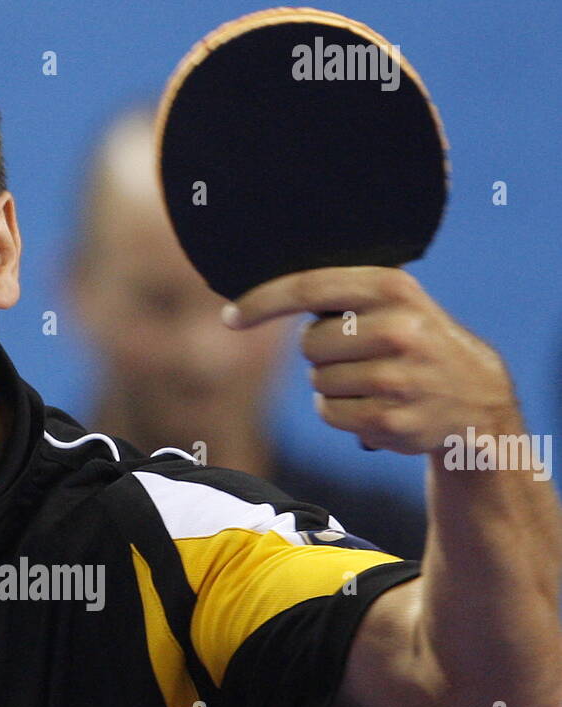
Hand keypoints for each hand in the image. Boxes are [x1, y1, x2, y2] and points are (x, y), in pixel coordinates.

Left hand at [222, 266, 519, 454]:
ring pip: (318, 383)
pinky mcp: (391, 418)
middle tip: (361, 356)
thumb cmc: (416, 344)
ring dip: (334, 387)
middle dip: (323, 354)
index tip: (231, 316)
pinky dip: (343, 414)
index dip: (264, 302)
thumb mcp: (395, 302)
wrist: (475, 400)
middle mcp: (397, 328)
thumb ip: (343, 294)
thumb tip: (261, 297)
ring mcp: (396, 377)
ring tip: (376, 382)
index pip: (310, 287)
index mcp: (393, 288)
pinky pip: (330, 414)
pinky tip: (378, 406)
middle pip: (308, 345)